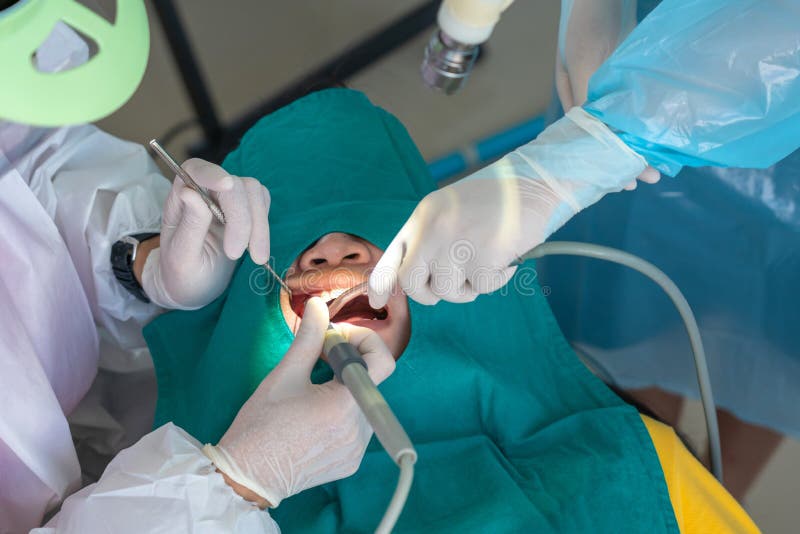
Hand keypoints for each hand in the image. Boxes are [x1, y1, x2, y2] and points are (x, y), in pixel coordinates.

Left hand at [142, 158, 270, 308]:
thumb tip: (190, 192)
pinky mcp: (247, 210)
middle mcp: (206, 192)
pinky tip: (257, 250)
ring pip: (254, 193)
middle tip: (236, 253)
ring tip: (255, 257)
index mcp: (182, 198)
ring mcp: (228, 200)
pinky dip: (265, 228)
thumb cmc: (182, 274)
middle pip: (234, 184)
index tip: (227, 186)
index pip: (195, 170)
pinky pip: (264, 205)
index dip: (212, 173)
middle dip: (241, 218)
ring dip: (259, 225)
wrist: (196, 288)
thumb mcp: (181, 258)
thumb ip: (189, 225)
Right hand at [203, 297, 395, 507]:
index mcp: (347, 404)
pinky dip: (341, 414)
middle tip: (315, 358)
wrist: (246, 476)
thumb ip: (309, 338)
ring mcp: (357, 449)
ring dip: (343, 388)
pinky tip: (312, 416)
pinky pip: (356, 427)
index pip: (381, 360)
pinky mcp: (350, 463)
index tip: (333, 340)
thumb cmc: (261, 425)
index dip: (361, 341)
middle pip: (368, 380)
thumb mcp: (285, 375)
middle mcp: (360, 429)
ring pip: (362, 403)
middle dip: (346, 362)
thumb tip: (318, 305)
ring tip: (310, 390)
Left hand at [369, 108, 646, 306]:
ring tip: (488, 265)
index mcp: (423, 217)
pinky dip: (497, 280)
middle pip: (412, 283)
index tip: (376, 302)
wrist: (537, 180)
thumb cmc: (498, 199)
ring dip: (470, 287)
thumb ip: (432, 238)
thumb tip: (416, 280)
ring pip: (448, 291)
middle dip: (432, 295)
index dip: (380, 285)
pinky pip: (483, 287)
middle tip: (456, 287)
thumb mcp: (452, 210)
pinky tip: (507, 260)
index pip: (392, 257)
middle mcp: (432, 229)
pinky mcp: (482, 256)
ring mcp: (456, 243)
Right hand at [555, 0, 659, 188]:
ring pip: (618, 127)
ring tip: (654, 165)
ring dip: (634, 144)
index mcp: (573, 99)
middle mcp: (588, 100)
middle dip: (624, 158)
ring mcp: (605, 91)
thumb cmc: (585, 23)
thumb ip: (587, 97)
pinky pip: (630, 110)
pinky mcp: (621, 81)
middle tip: (648, 178)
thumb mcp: (582, 61)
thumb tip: (596, 133)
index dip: (607, 162)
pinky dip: (640, 124)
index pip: (588, 142)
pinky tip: (654, 135)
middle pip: (604, 138)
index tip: (627, 182)